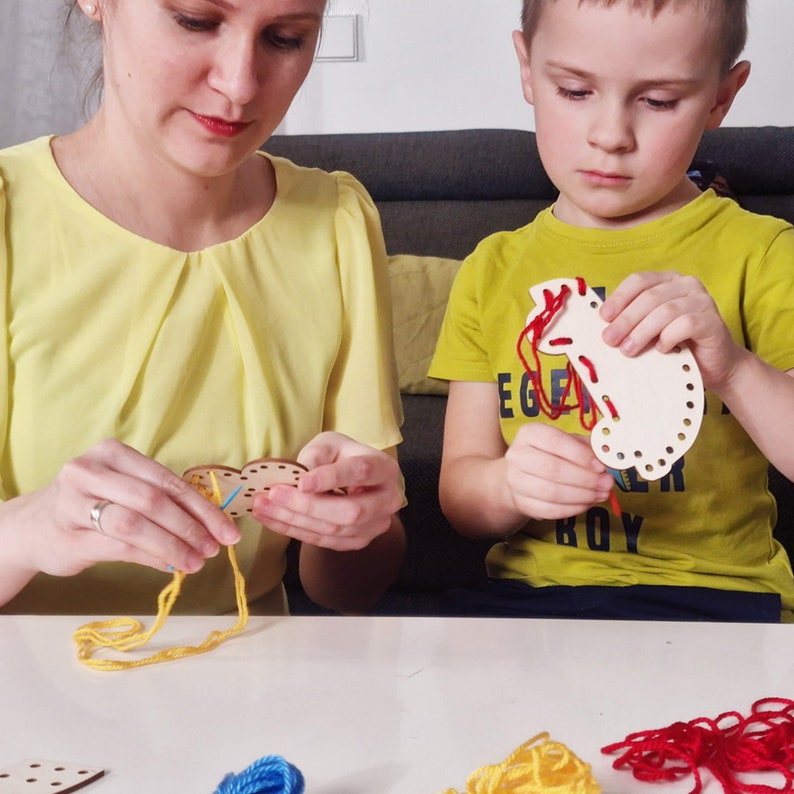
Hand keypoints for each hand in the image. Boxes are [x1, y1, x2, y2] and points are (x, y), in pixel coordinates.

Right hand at [8, 438, 240, 579]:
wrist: (33, 527)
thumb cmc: (89, 504)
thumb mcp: (124, 489)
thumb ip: (161, 498)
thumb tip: (212, 524)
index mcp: (113, 453)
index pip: (168, 481)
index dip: (203, 508)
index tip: (228, 531)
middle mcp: (91, 471)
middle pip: (154, 500)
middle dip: (191, 527)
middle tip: (214, 549)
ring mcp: (74, 502)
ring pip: (136, 524)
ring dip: (173, 546)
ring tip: (196, 562)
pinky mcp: (68, 535)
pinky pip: (120, 547)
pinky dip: (151, 557)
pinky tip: (169, 565)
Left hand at [251, 432, 402, 550]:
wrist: (357, 481)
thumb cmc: (343, 457)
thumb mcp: (331, 444)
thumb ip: (317, 455)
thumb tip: (296, 478)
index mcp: (384, 468)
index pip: (361, 472)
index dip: (331, 478)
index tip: (301, 482)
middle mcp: (387, 500)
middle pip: (350, 511)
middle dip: (307, 506)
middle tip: (273, 495)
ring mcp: (375, 525)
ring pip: (334, 530)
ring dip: (294, 520)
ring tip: (263, 507)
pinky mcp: (358, 541)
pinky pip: (324, 542)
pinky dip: (295, 531)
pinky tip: (272, 519)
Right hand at [503, 424, 614, 520]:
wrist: (523, 476)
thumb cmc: (551, 455)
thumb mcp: (569, 443)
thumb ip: (588, 447)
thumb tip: (607, 456)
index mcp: (529, 433)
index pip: (554, 441)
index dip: (580, 455)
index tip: (601, 466)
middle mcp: (517, 455)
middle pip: (552, 469)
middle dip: (585, 479)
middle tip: (606, 484)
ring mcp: (515, 481)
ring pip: (551, 492)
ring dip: (582, 496)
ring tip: (601, 494)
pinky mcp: (520, 503)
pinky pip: (549, 510)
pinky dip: (572, 509)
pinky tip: (586, 503)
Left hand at [600, 271, 740, 388]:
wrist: (713, 366)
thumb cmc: (676, 346)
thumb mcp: (649, 330)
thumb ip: (632, 322)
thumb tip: (604, 327)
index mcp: (668, 280)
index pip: (639, 280)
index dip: (619, 298)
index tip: (603, 318)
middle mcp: (687, 285)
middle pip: (649, 297)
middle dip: (626, 320)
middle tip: (610, 340)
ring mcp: (703, 301)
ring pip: (665, 311)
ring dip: (642, 332)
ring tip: (628, 350)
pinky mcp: (713, 321)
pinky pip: (686, 324)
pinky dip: (668, 337)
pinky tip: (661, 350)